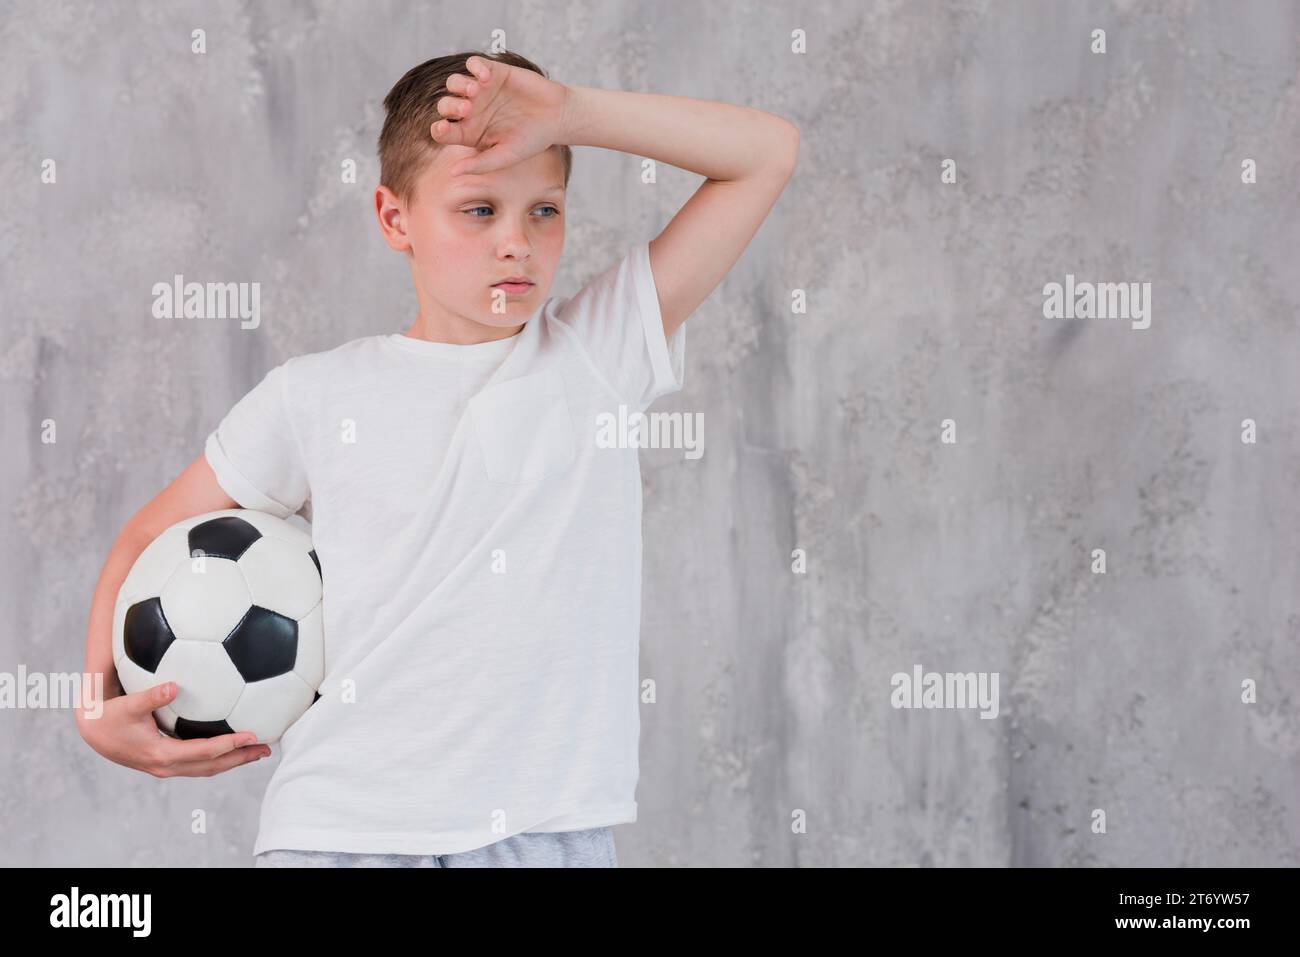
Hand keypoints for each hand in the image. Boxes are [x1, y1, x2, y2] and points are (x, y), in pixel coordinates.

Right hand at [77, 680, 271, 777]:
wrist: (92, 731)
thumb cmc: (109, 716)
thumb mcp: (127, 705)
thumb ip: (151, 696)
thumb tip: (174, 685)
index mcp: (161, 755)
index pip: (204, 752)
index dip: (230, 745)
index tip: (252, 736)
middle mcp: (166, 766)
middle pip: (211, 766)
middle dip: (239, 759)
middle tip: (266, 750)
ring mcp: (166, 766)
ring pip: (206, 767)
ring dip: (232, 760)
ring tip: (257, 751)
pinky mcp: (165, 761)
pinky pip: (197, 762)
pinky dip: (217, 756)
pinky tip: (231, 744)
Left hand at [430, 55, 570, 176]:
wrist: (557, 117)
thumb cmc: (532, 140)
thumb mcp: (506, 156)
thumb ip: (481, 164)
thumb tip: (453, 173)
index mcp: (470, 133)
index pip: (443, 131)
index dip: (439, 130)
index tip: (445, 129)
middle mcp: (472, 111)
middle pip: (445, 105)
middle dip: (450, 106)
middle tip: (467, 109)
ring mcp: (481, 90)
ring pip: (454, 82)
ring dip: (459, 85)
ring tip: (476, 91)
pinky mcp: (494, 72)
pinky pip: (474, 63)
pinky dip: (475, 67)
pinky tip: (486, 77)